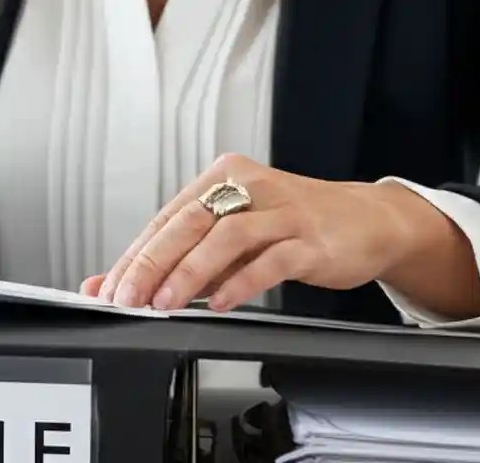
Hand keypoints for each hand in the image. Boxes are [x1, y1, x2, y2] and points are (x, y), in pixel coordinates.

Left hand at [81, 154, 443, 312]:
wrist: (370, 221)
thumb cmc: (294, 226)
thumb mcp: (232, 238)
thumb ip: (180, 260)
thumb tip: (117, 283)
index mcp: (223, 178)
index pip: (166, 218)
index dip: (135, 255)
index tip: (110, 287)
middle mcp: (250, 186)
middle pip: (188, 222)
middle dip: (151, 263)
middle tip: (127, 297)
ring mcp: (283, 211)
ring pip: (226, 237)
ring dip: (189, 272)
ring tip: (164, 302)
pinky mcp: (312, 239)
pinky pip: (271, 260)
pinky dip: (240, 283)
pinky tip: (218, 303)